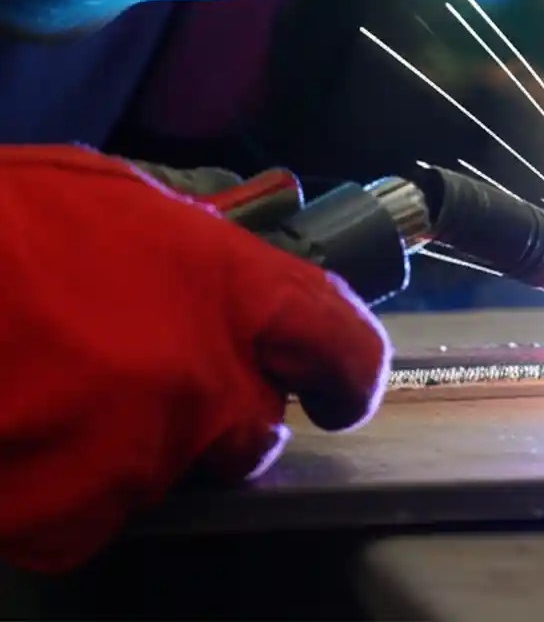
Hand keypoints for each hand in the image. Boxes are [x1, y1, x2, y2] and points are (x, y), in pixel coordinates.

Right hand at [0, 145, 389, 572]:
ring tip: (65, 389)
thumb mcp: (105, 193)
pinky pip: (101, 511)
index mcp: (228, 289)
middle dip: (222, 411)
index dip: (348, 370)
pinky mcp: (81, 513)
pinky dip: (72, 484)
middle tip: (153, 376)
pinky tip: (30, 433)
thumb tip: (243, 229)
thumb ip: (193, 226)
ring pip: (177, 468)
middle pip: (256, 426)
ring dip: (142, 442)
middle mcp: (206, 379)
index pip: (339, 342)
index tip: (339, 388)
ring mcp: (146, 453)